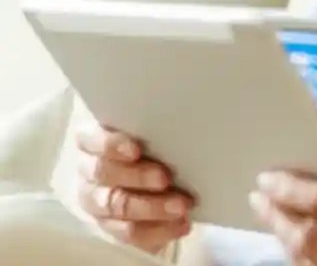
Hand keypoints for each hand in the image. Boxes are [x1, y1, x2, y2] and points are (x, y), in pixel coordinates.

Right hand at [74, 123, 192, 253]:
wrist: (157, 178)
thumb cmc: (153, 145)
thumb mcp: (153, 134)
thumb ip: (156, 130)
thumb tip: (186, 121)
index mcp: (93, 143)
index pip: (91, 140)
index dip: (111, 145)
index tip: (136, 150)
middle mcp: (90, 173)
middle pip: (104, 174)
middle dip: (137, 177)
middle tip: (165, 178)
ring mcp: (98, 202)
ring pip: (117, 207)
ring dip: (150, 208)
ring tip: (181, 207)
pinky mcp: (113, 227)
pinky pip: (131, 233)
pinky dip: (158, 230)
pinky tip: (181, 225)